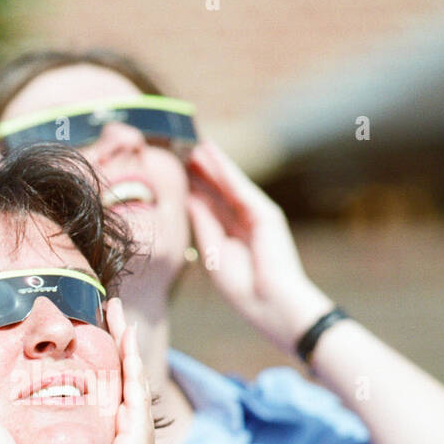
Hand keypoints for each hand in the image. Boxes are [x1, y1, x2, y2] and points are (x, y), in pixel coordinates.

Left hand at [65, 298, 154, 443]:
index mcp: (108, 433)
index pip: (100, 388)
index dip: (92, 361)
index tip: (81, 337)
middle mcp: (123, 422)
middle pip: (117, 370)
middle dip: (112, 338)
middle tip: (105, 308)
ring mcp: (133, 421)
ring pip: (128, 367)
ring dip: (122, 336)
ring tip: (115, 308)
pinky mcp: (136, 424)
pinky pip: (134, 380)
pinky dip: (131, 354)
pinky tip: (126, 330)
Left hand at [185, 140, 332, 351]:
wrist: (271, 303)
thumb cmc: (242, 288)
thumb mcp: (212, 251)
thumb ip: (202, 222)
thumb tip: (188, 196)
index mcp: (231, 235)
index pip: (208, 204)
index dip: (192, 186)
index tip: (172, 168)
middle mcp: (244, 222)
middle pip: (217, 189)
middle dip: (199, 169)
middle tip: (178, 145)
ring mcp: (257, 215)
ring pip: (228, 183)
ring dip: (210, 162)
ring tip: (192, 141)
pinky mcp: (266, 212)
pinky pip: (239, 186)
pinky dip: (224, 169)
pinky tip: (210, 153)